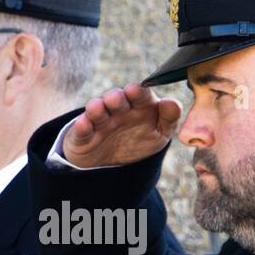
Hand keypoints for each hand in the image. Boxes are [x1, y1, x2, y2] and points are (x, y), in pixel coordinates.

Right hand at [62, 83, 181, 167]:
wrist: (114, 163)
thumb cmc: (139, 141)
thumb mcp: (160, 133)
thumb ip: (169, 118)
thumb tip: (172, 103)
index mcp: (139, 106)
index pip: (140, 94)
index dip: (138, 92)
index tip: (136, 91)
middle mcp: (118, 109)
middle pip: (117, 99)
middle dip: (116, 98)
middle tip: (117, 99)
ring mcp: (100, 120)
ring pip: (97, 110)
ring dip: (97, 109)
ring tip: (97, 109)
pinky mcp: (83, 134)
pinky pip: (82, 129)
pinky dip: (82, 126)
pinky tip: (83, 124)